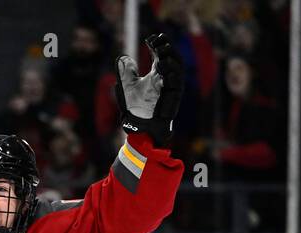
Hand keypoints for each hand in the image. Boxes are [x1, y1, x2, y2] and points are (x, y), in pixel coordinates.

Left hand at [114, 32, 184, 146]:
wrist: (138, 125)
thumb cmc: (135, 107)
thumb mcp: (127, 86)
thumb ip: (125, 72)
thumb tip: (122, 57)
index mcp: (158, 73)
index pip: (162, 53)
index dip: (159, 44)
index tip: (150, 38)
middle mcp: (166, 78)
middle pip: (174, 58)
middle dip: (168, 48)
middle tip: (158, 42)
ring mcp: (171, 89)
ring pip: (178, 70)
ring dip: (171, 60)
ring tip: (160, 54)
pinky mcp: (172, 100)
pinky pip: (176, 86)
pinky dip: (171, 76)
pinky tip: (163, 68)